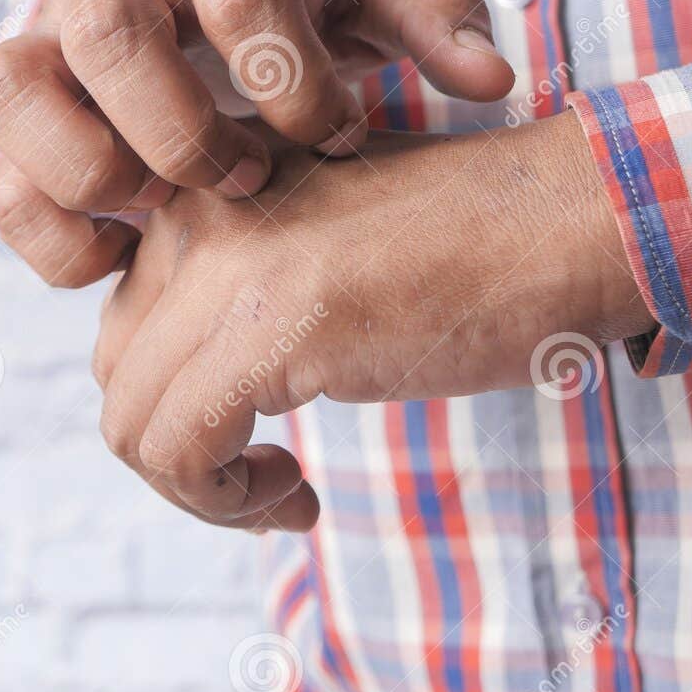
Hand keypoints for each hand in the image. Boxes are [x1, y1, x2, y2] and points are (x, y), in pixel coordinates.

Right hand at [0, 0, 514, 287]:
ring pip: (6, 92)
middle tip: (246, 180)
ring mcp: (43, 53)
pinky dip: (66, 245)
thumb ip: (433, 22)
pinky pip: (3, 193)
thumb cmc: (295, 23)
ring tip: (174, 216)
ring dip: (97, 172)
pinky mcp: (16, 137)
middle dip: (181, 123)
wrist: (199, 38)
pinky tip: (138, 259)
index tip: (339, 136)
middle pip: (101, 24)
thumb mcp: (371, 6)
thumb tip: (490, 79)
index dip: (285, 69)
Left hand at [91, 113, 653, 530]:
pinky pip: (178, 453)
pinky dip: (223, 502)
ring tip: (284, 492)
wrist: (571, 221)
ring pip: (134, 427)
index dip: (175, 402)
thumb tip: (175, 396)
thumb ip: (235, 294)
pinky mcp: (265, 330)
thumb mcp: (317, 248)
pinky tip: (295, 494)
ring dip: (202, 490)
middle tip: (268, 481)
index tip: (250, 437)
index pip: (126, 326)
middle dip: (183, 456)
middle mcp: (194, 215)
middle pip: (120, 379)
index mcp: (203, 189)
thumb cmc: (470, 246)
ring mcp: (223, 267)